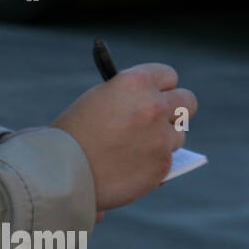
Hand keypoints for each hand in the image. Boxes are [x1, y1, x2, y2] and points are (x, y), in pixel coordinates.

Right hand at [53, 63, 196, 211]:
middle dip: (176, 110)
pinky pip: (168, 161)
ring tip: (136, 150)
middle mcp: (154, 106)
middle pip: (187, 102)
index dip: (161, 87)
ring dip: (164, 141)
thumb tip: (151, 106)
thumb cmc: (71, 135)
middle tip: (163, 120)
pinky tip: (132, 168)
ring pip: (178, 135)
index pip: (168, 76)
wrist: (61, 172)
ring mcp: (161, 137)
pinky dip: (153, 165)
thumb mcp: (97, 101)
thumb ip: (127, 99)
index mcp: (135, 82)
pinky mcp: (163, 165)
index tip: (158, 94)